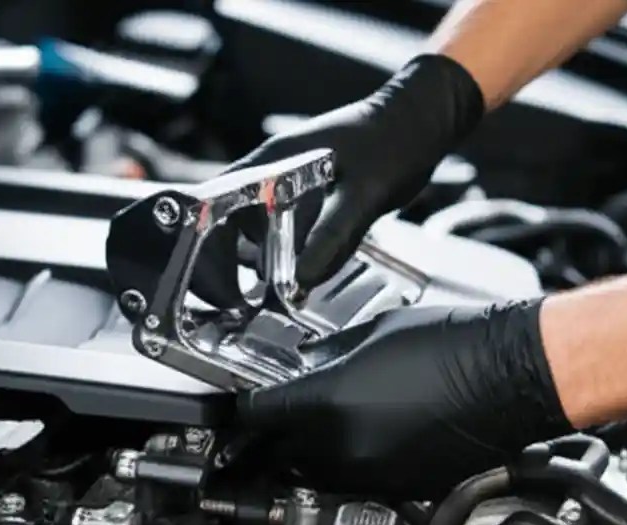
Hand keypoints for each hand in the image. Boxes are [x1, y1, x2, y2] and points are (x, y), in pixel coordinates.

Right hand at [193, 55, 483, 307]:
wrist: (422, 119)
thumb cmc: (395, 139)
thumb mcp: (365, 193)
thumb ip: (333, 235)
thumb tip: (302, 280)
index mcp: (271, 162)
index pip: (210, 205)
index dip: (204, 247)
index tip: (219, 286)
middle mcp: (269, 172)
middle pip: (221, 223)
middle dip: (222, 265)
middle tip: (236, 304)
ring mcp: (285, 184)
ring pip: (250, 231)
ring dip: (254, 264)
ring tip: (267, 298)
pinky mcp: (304, 198)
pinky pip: (279, 233)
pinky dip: (280, 259)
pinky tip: (295, 279)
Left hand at [237, 300, 571, 498]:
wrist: (514, 377)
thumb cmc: (456, 345)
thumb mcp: (373, 332)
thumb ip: (326, 353)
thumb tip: (303, 364)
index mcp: (327, 403)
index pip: (256, 416)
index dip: (241, 411)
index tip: (237, 408)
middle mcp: (344, 449)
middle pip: (278, 454)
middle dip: (269, 439)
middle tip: (271, 422)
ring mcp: (374, 475)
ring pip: (314, 476)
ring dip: (305, 457)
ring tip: (314, 432)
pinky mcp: (402, 489)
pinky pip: (355, 484)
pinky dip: (348, 468)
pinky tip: (362, 442)